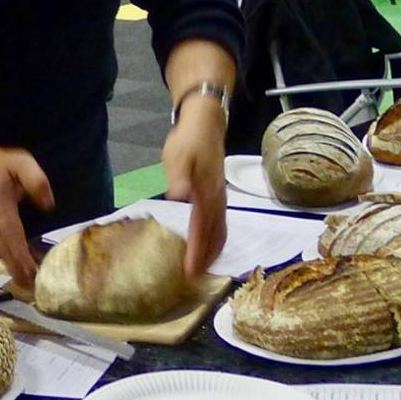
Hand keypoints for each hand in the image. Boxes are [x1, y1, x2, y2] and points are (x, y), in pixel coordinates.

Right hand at [0, 146, 53, 286]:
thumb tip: (48, 206)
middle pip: (7, 253)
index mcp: (0, 209)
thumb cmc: (2, 166)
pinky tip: (31, 272)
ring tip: (35, 288)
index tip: (32, 274)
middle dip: (21, 273)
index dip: (22, 257)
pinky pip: (6, 251)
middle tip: (38, 291)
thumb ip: (36, 181)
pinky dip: (17, 263)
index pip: (13, 237)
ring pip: (5, 255)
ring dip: (19, 271)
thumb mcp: (22, 163)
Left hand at [161, 97, 227, 278]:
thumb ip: (180, 178)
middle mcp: (217, 199)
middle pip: (215, 235)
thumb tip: (180, 197)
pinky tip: (210, 242)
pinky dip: (218, 237)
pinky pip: (221, 221)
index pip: (201, 230)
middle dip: (207, 257)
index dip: (197, 252)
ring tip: (204, 267)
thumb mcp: (178, 156)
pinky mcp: (218, 192)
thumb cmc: (189, 139)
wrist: (206, 121)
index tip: (191, 272)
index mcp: (206, 194)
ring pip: (220, 229)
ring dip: (213, 250)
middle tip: (196, 278)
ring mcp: (220, 196)